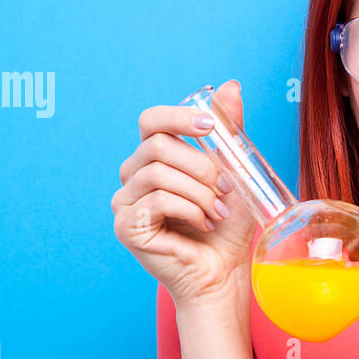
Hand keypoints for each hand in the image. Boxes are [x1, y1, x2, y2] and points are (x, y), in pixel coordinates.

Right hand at [112, 81, 258, 312]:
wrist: (224, 272)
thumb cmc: (227, 227)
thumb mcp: (233, 172)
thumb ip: (228, 131)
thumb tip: (229, 86)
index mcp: (154, 158)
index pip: (151, 121)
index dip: (178, 117)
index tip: (211, 127)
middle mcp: (133, 176)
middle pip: (156, 146)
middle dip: (201, 165)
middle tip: (227, 189)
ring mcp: (125, 201)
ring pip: (158, 173)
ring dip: (199, 192)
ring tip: (218, 212)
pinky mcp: (125, 226)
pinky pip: (156, 200)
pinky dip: (190, 209)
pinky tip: (204, 223)